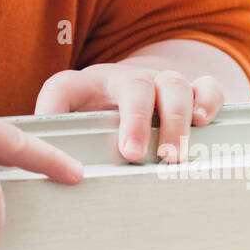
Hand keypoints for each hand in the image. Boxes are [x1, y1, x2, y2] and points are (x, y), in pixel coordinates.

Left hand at [34, 62, 223, 162]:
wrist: (136, 90)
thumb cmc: (98, 115)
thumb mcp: (71, 123)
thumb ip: (53, 141)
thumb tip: (41, 169)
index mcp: (86, 86)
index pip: (63, 88)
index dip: (57, 108)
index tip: (63, 144)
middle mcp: (125, 80)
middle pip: (134, 86)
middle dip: (135, 120)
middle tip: (133, 155)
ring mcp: (161, 83)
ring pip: (173, 86)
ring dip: (175, 120)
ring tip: (172, 155)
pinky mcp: (192, 92)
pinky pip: (207, 87)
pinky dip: (208, 102)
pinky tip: (204, 124)